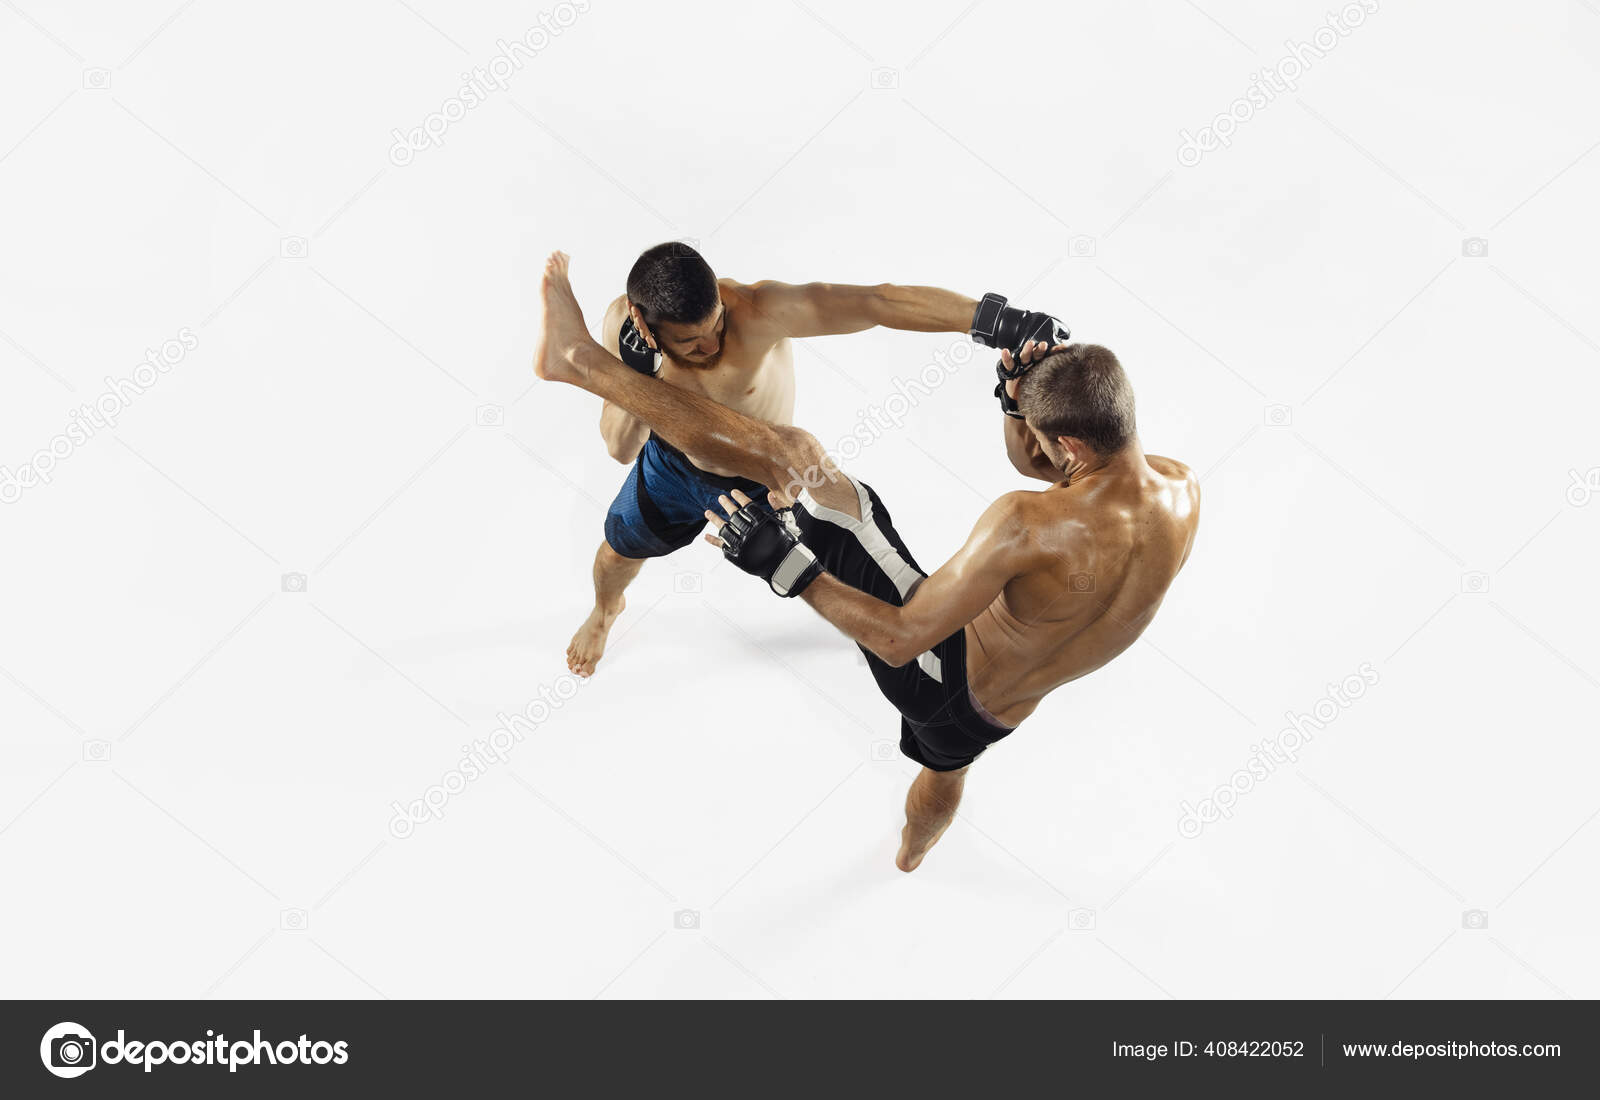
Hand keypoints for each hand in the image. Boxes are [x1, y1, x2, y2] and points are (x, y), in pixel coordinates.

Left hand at [702, 490, 821, 596]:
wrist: (785, 565)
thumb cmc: (786, 543)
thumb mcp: (786, 522)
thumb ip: (778, 508)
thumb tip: (770, 494)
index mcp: (762, 522)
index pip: (748, 506)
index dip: (740, 497)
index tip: (733, 492)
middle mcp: (750, 531)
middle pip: (734, 515)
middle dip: (726, 505)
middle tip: (720, 498)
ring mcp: (742, 544)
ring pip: (724, 528)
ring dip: (715, 520)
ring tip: (707, 512)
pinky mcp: (737, 556)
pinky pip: (722, 546)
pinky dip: (713, 541)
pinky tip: (706, 536)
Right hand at [997, 339, 1068, 413]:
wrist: (1023, 402)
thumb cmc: (1037, 393)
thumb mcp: (1049, 389)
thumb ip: (1060, 383)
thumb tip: (1081, 388)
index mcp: (1043, 366)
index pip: (1049, 356)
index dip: (1054, 352)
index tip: (1062, 348)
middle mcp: (1033, 364)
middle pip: (1036, 354)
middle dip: (1040, 349)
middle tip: (1044, 345)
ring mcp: (1022, 366)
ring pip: (1024, 356)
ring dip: (1026, 350)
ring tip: (1029, 345)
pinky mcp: (1011, 371)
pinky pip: (1008, 363)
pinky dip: (1007, 357)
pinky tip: (1006, 351)